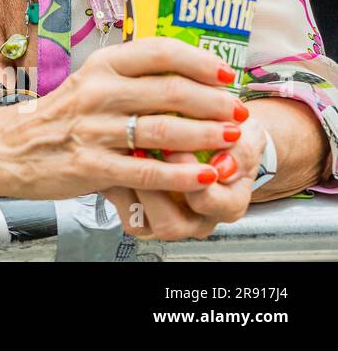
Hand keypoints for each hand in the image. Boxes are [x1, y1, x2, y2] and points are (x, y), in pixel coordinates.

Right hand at [3, 38, 246, 201]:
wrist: (7, 148)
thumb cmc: (59, 117)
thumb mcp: (90, 83)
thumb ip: (132, 78)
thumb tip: (188, 73)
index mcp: (100, 66)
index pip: (159, 52)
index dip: (200, 61)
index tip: (226, 74)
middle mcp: (97, 93)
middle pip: (170, 91)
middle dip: (214, 102)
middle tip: (239, 112)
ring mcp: (93, 130)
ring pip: (163, 129)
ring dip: (205, 136)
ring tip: (231, 140)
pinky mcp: (91, 165)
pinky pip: (146, 169)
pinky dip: (181, 174)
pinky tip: (204, 176)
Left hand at [104, 115, 265, 239]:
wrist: (218, 136)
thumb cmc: (231, 138)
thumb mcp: (245, 137)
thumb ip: (239, 151)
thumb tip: (224, 166)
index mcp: (228, 203)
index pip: (207, 202)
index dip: (188, 174)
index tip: (173, 145)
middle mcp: (199, 218)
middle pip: (171, 224)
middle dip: (151, 189)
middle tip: (139, 153)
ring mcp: (171, 218)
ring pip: (143, 224)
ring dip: (130, 189)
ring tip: (123, 157)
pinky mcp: (145, 213)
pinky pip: (126, 214)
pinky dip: (117, 190)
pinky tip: (115, 162)